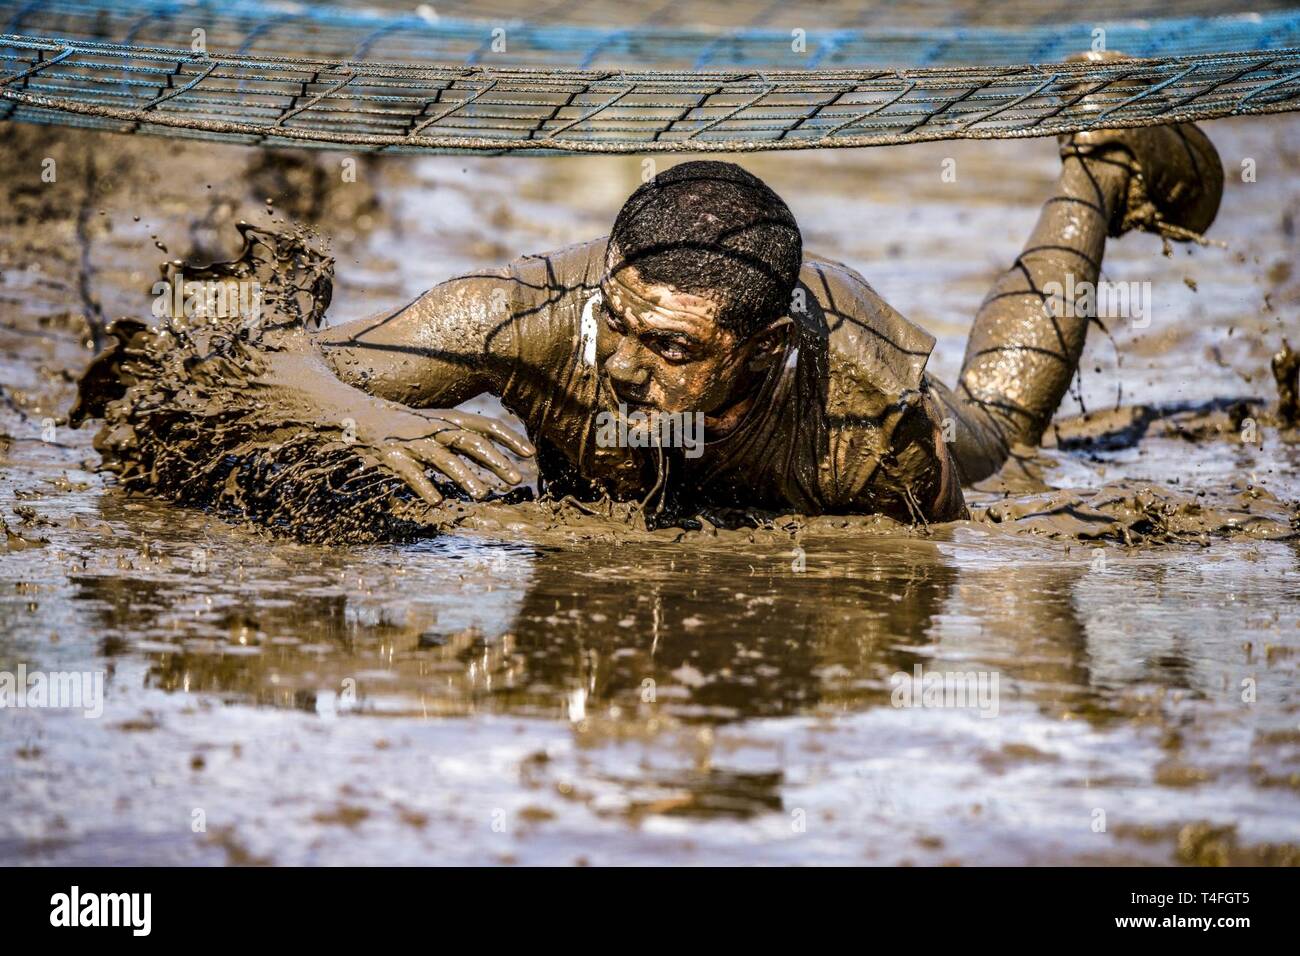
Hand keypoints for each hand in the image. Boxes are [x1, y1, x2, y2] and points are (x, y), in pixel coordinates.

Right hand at [354, 406, 534, 505]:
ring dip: (466, 477)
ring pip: (444, 459)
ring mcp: (414, 443)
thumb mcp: (438, 425)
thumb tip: (502, 456)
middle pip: (471, 442)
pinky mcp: (392, 457)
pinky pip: (411, 474)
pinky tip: (438, 501)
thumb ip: (466, 438)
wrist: (359, 416)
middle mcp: (434, 429)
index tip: (530, 454)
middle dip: (496, 461)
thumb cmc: (407, 426)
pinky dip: (424, 487)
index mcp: (448, 420)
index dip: (510, 439)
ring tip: (483, 494)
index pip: (486, 426)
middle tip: (516, 479)